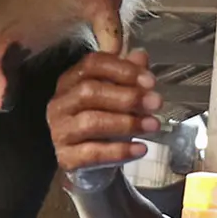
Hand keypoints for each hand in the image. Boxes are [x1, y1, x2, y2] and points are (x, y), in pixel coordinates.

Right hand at [47, 50, 162, 172]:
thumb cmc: (104, 120)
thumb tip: (141, 55)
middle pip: (89, 92)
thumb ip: (128, 75)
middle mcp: (60, 103)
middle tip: (156, 103)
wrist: (90, 162)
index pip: (92, 65)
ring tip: (154, 125)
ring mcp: (59, 131)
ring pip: (90, 122)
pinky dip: (119, 151)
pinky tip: (141, 148)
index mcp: (71, 80)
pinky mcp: (66, 157)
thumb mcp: (117, 95)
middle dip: (128, 97)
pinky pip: (92, 153)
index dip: (123, 70)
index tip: (151, 81)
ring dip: (127, 123)